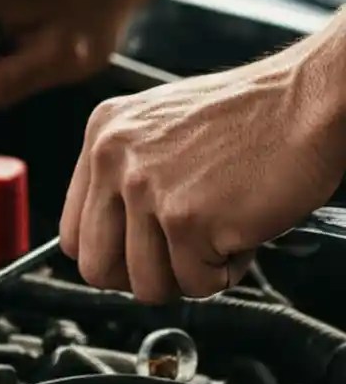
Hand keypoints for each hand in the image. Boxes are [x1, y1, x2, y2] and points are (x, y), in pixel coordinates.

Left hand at [60, 33, 345, 303]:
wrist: (310, 98)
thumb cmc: (253, 116)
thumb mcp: (161, 129)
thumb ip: (127, 175)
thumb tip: (114, 239)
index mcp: (103, 137)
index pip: (73, 233)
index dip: (111, 255)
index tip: (140, 255)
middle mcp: (113, 160)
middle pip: (97, 268)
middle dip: (143, 277)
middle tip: (181, 260)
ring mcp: (146, 190)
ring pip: (146, 285)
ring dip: (190, 275)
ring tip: (220, 237)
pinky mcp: (186, 219)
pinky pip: (197, 283)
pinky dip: (227, 271)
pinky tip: (242, 232)